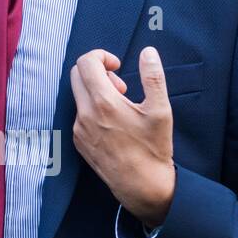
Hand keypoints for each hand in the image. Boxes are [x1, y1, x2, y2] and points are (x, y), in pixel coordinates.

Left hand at [70, 46, 175, 225]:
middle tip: (120, 86)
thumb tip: (147, 53)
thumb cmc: (153, 149)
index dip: (102, 56)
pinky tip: (113, 123)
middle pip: (77, 75)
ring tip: (121, 107)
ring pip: (78, 95)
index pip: (86, 63)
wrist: (142, 185)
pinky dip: (93, 109)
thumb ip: (153, 76)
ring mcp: (79, 129)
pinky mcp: (78, 142)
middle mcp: (85, 114)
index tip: (117, 65)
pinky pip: (79, 114)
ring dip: (96, 91)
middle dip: (97, 72)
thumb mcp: (161, 110)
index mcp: (104, 102)